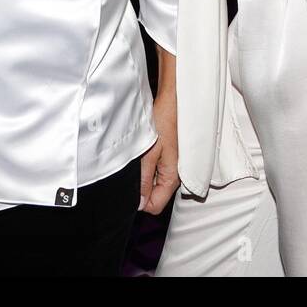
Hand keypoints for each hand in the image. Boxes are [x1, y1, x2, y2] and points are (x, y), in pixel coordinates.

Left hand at [139, 90, 178, 213]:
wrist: (175, 100)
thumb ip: (144, 180)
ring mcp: (175, 167)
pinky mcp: (173, 157)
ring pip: (156, 183)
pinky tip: (146, 151)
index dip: (139, 202)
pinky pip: (159, 171)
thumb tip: (139, 203)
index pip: (154, 206)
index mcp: (173, 178)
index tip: (129, 188)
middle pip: (156, 196)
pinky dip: (150, 166)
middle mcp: (177, 176)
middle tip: (134, 169)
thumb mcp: (149, 153)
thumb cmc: (164, 122)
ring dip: (145, 175)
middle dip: (142, 188)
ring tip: (140, 157)